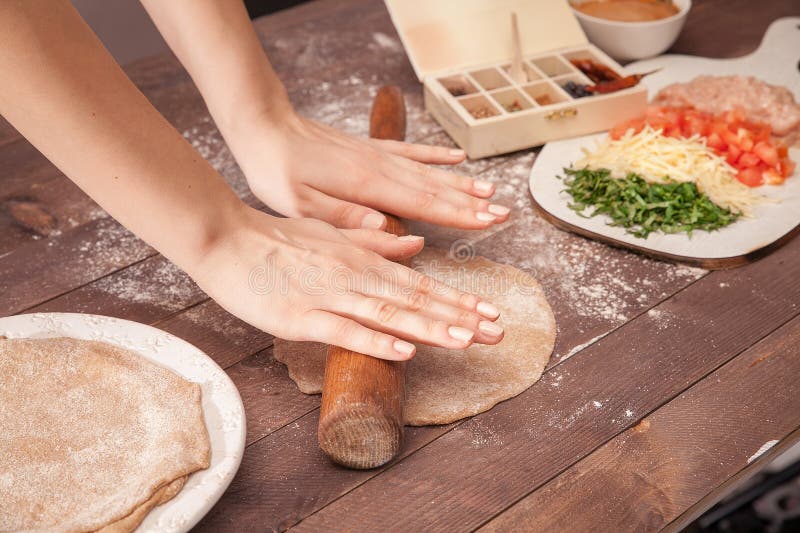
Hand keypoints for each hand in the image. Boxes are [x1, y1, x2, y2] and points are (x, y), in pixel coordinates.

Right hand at [190, 207, 504, 360]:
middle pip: (415, 299)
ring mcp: (328, 296)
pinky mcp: (300, 317)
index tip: (489, 312)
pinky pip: (345, 330)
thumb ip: (375, 241)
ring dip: (430, 327)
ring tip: (466, 340)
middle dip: (458, 317)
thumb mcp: (331, 232)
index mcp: (362, 258)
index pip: (419, 282)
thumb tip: (416, 244)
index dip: (456, 299)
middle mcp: (353, 275)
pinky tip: (405, 350)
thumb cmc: (276, 239)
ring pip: (389, 313)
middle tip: (497, 331)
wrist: (225, 239)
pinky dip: (377, 339)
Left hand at [226, 111, 510, 229]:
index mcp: (367, 186)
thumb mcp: (302, 205)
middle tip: (503, 212)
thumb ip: (347, 218)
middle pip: (434, 188)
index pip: (422, 203)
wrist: (264, 127)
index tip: (488, 221)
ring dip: (461, 182)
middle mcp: (379, 167)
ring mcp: (377, 155)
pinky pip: (410, 151)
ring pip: (428, 171)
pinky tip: (456, 158)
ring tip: (492, 191)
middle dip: (471, 202)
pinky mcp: (369, 148)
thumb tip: (391, 229)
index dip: (458, 214)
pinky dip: (435, 156)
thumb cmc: (277, 171)